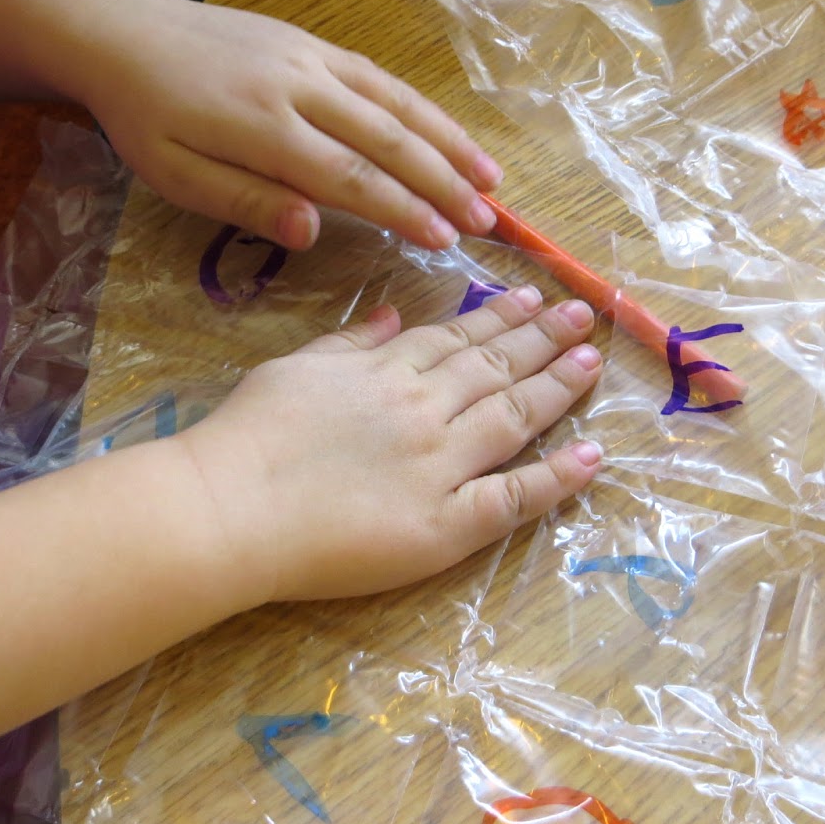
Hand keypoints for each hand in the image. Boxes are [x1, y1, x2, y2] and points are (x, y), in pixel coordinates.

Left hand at [78, 0, 502, 250]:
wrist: (125, 32)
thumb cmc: (145, 117)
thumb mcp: (175, 175)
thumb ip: (245, 201)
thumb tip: (311, 231)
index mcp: (261, 126)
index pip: (348, 175)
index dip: (401, 210)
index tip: (444, 242)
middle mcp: (299, 85)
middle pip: (386, 138)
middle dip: (442, 183)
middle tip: (485, 223)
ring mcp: (312, 57)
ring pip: (396, 103)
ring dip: (449, 143)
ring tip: (491, 182)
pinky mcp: (314, 43)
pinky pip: (381, 78)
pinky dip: (424, 108)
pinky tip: (449, 135)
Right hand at [180, 287, 603, 601]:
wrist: (232, 507)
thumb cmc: (248, 438)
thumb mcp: (296, 365)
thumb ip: (352, 341)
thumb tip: (396, 316)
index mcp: (385, 370)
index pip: (456, 338)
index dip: (500, 318)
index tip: (533, 298)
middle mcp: (424, 409)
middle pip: (495, 368)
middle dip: (543, 338)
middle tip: (582, 317)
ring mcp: (441, 466)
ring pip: (513, 417)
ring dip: (557, 387)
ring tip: (591, 362)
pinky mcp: (446, 525)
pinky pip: (514, 497)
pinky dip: (557, 476)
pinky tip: (592, 455)